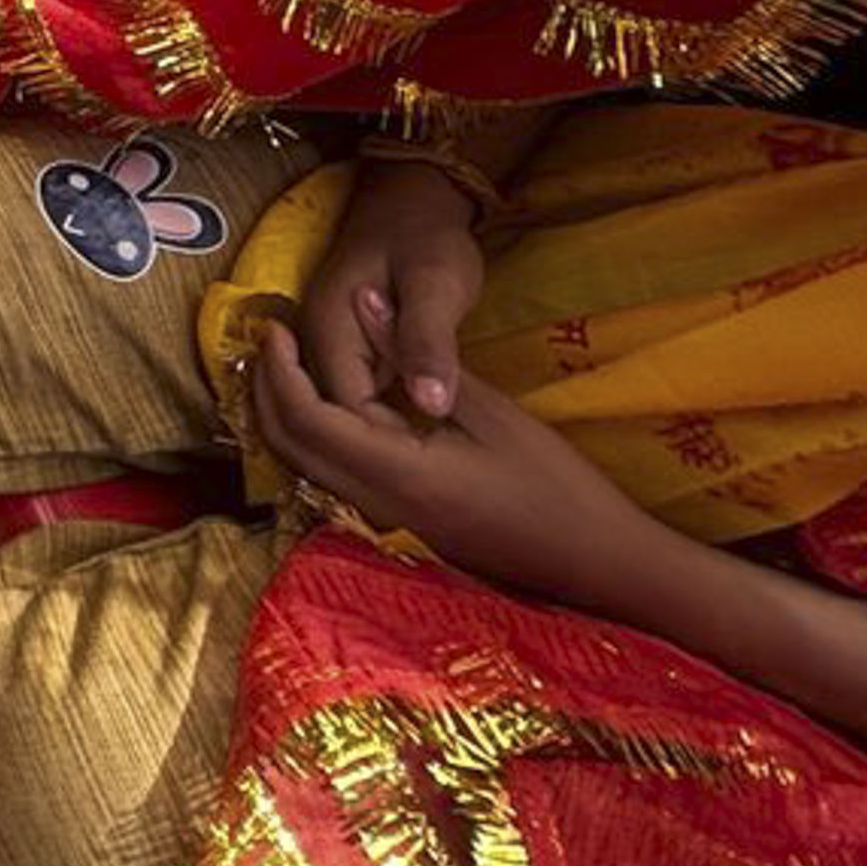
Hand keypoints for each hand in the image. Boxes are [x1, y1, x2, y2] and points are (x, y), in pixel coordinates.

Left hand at [251, 320, 666, 620]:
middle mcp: (380, 507)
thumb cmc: (557, 484)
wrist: (599, 562)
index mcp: (399, 475)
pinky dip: (319, 436)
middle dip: (267, 393)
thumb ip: (416, 359)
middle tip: (269, 339)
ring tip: (290, 360)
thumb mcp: (491, 411)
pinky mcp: (404, 527)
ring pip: (309, 468)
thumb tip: (363, 302)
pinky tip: (335, 402)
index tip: (274, 328)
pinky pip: (338, 479)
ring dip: (287, 415)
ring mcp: (390, 524)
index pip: (309, 421)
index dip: (280, 372)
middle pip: (293, 450)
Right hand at [300, 156, 485, 421]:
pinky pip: (354, 391)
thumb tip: (432, 407)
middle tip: (442, 447)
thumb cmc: (427, 237)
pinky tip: (417, 416)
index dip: (391, 437)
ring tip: (435, 441)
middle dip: (384, 439)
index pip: (346, 413)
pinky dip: (383, 409)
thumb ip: (429, 343)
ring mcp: (325, 342)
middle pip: (336, 416)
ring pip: (344, 408)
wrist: (413, 196)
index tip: (439, 447)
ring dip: (384, 426)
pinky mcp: (343, 343)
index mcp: (329, 330)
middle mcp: (314, 342)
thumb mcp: (437, 286)